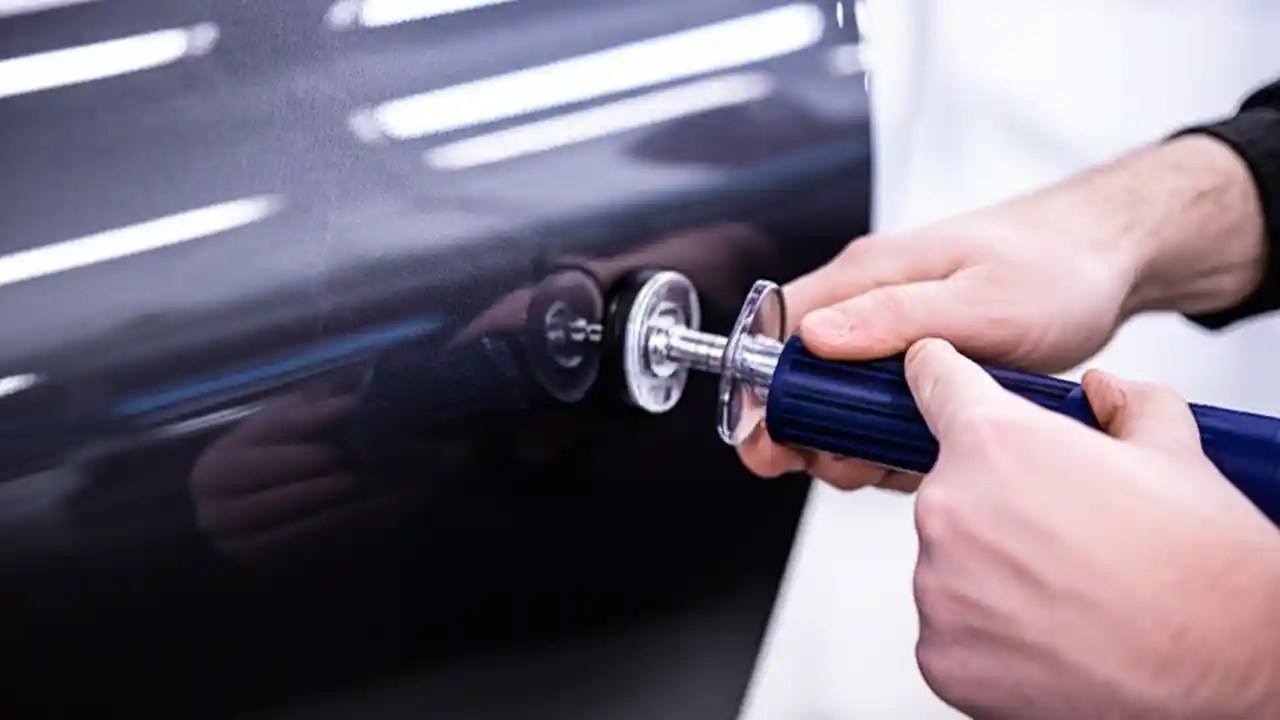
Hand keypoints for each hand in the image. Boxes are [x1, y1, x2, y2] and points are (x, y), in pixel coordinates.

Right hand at [740, 197, 1139, 486]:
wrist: (1114, 259)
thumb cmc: (1057, 265)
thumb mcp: (979, 299)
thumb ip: (895, 317)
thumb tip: (813, 337)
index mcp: (870, 275)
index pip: (781, 328)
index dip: (763, 387)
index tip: (766, 435)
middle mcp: (873, 304)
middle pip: (804, 376)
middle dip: (809, 429)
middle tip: (839, 465)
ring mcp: (897, 335)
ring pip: (841, 400)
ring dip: (852, 441)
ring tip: (885, 463)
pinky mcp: (924, 362)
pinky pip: (884, 408)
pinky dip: (892, 439)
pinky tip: (921, 454)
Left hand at [905, 339, 1279, 718]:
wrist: (1231, 664)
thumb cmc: (1202, 561)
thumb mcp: (1173, 450)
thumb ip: (1125, 402)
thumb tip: (1101, 389)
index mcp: (992, 441)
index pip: (933, 380)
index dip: (942, 378)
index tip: (937, 380)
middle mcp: (948, 508)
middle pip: (949, 489)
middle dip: (994, 504)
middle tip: (1061, 534)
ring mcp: (938, 589)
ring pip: (949, 566)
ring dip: (992, 575)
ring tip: (1067, 593)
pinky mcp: (942, 658)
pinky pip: (951, 633)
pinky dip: (989, 637)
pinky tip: (1051, 637)